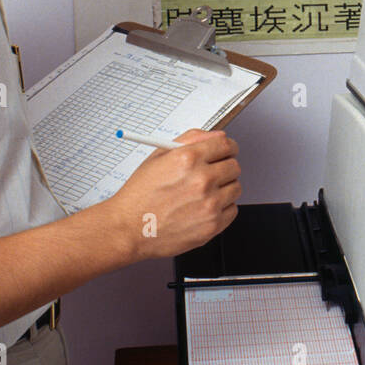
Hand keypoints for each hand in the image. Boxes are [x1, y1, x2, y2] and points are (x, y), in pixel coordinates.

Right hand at [109, 129, 240, 260]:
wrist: (128, 229)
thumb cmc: (140, 195)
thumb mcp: (159, 156)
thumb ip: (191, 139)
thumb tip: (217, 135)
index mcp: (188, 159)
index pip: (226, 145)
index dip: (227, 148)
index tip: (226, 152)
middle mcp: (201, 180)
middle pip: (234, 166)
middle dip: (224, 168)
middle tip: (211, 174)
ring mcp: (209, 204)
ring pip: (236, 188)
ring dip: (224, 188)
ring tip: (203, 194)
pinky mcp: (212, 225)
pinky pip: (232, 210)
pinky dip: (222, 209)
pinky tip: (203, 209)